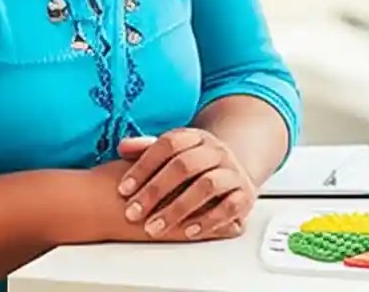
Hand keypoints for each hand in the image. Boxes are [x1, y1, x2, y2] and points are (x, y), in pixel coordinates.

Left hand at [116, 128, 256, 239]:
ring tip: (154, 227)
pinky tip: (188, 231)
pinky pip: (230, 206)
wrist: (234, 170)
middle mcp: (217, 151)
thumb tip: (124, 147)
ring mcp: (233, 171)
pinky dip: (208, 220)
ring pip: (208, 186)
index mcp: (196, 137)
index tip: (123, 189)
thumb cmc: (194, 165)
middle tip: (133, 213)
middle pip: (186, 165)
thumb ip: (147, 150)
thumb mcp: (173, 153)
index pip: (169, 144)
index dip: (144, 166)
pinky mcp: (245, 194)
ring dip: (177, 208)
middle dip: (156, 191)